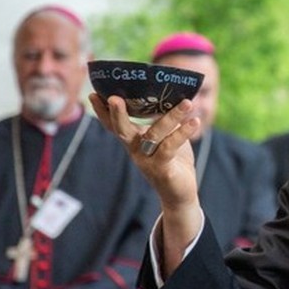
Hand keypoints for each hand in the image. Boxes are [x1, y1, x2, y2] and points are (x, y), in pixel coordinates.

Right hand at [89, 94, 203, 274]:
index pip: (113, 126)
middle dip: (117, 114)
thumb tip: (173, 94)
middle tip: (114, 98)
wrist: (180, 194)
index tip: (93, 94)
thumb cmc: (172, 160)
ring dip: (172, 117)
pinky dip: (183, 133)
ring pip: (155, 134)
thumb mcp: (166, 137)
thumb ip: (163, 120)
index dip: (103, 112)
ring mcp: (148, 161)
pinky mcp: (163, 169)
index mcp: (134, 141)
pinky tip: (195, 121)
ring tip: (187, 103)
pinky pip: (171, 147)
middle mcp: (136, 150)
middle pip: (122, 131)